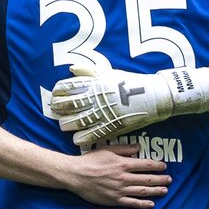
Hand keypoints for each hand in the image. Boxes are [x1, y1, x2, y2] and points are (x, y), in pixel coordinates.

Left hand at [50, 60, 208, 149]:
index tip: (55, 94)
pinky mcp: (115, 126)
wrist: (154, 96)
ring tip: (63, 126)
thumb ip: (90, 71)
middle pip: (74, 104)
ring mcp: (107, 113)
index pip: (73, 86)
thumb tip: (73, 68)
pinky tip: (76, 140)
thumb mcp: (110, 73)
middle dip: (61, 108)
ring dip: (69, 124)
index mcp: (99, 84)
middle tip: (54, 111)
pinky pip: (96, 133)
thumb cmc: (132, 83)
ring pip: (82, 120)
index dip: (61, 91)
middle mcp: (100, 98)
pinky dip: (85, 137)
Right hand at [58, 144, 170, 208]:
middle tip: (169, 180)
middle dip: (160, 179)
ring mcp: (120, 190)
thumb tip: (139, 148)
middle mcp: (124, 178)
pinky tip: (151, 204)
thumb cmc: (90, 160)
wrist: (76, 175)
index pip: (145, 165)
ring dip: (155, 191)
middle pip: (147, 179)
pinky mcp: (114, 200)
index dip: (157, 166)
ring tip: (165, 191)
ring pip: (142, 191)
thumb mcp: (108, 149)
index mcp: (123, 164)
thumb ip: (125, 149)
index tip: (164, 166)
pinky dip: (142, 204)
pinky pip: (132, 203)